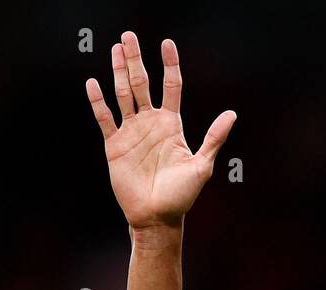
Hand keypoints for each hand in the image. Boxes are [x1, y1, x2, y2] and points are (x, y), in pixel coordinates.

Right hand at [86, 32, 235, 229]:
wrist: (156, 218)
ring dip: (119, 72)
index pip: (171, 86)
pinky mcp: (115, 146)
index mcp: (172, 125)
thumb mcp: (202, 166)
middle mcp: (150, 124)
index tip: (166, 43)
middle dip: (136, 60)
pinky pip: (105, 119)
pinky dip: (99, 102)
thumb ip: (214, 139)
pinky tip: (93, 83)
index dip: (169, 64)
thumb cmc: (181, 196)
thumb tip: (232, 114)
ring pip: (123, 95)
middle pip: (142, 84)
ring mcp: (132, 133)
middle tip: (129, 36)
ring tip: (115, 49)